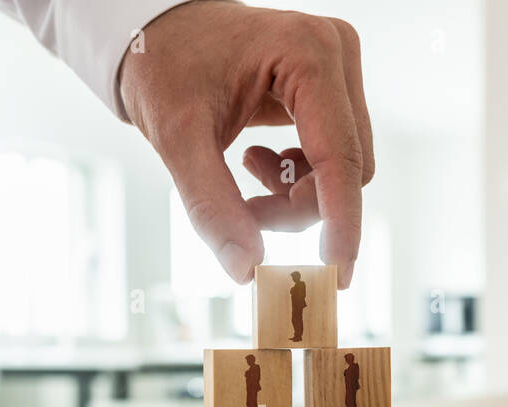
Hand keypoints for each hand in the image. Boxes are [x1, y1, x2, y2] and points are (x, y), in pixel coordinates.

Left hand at [119, 1, 373, 287]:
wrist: (160, 30)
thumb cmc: (165, 65)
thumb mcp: (178, 139)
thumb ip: (212, 206)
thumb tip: (246, 270)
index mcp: (307, 55)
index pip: (341, 157)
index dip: (341, 222)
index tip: (337, 275)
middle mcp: (335, 54)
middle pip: (347, 169)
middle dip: (300, 206)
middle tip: (249, 215)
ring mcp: (339, 69)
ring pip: (344, 168)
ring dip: (298, 195)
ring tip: (246, 180)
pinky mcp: (333, 86)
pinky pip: (335, 156)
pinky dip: (299, 178)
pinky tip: (257, 161)